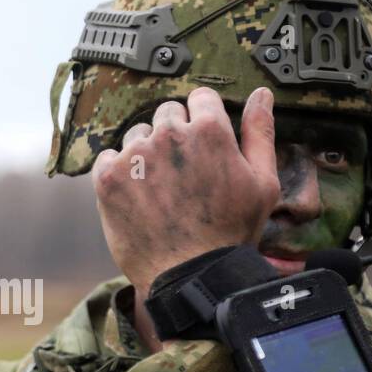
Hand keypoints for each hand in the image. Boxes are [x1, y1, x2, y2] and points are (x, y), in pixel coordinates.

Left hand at [90, 86, 280, 297]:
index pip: (199, 99)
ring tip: (159, 190)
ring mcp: (135, 155)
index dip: (203, 120)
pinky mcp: (108, 177)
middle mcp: (169, 135)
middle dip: (174, 136)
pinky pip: (108, 158)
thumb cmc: (231, 234)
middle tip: (182, 174)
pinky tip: (136, 197)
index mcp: (209, 131)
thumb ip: (259, 132)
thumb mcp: (263, 183)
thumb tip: (261, 94)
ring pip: (136, 135)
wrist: (190, 277)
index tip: (202, 145)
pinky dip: (119, 172)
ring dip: (145, 153)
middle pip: (167, 114)